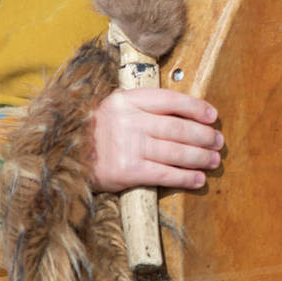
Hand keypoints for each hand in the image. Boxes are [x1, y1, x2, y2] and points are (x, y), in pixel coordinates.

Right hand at [91, 88, 222, 191]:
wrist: (63, 157)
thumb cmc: (95, 133)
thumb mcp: (115, 109)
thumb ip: (144, 109)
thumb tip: (185, 116)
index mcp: (127, 100)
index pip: (170, 100)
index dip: (195, 108)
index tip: (212, 116)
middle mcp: (129, 120)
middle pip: (177, 128)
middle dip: (203, 136)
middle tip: (218, 142)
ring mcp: (128, 145)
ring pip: (175, 151)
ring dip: (200, 157)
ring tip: (213, 160)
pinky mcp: (127, 170)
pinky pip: (164, 173)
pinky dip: (185, 177)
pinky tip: (198, 180)